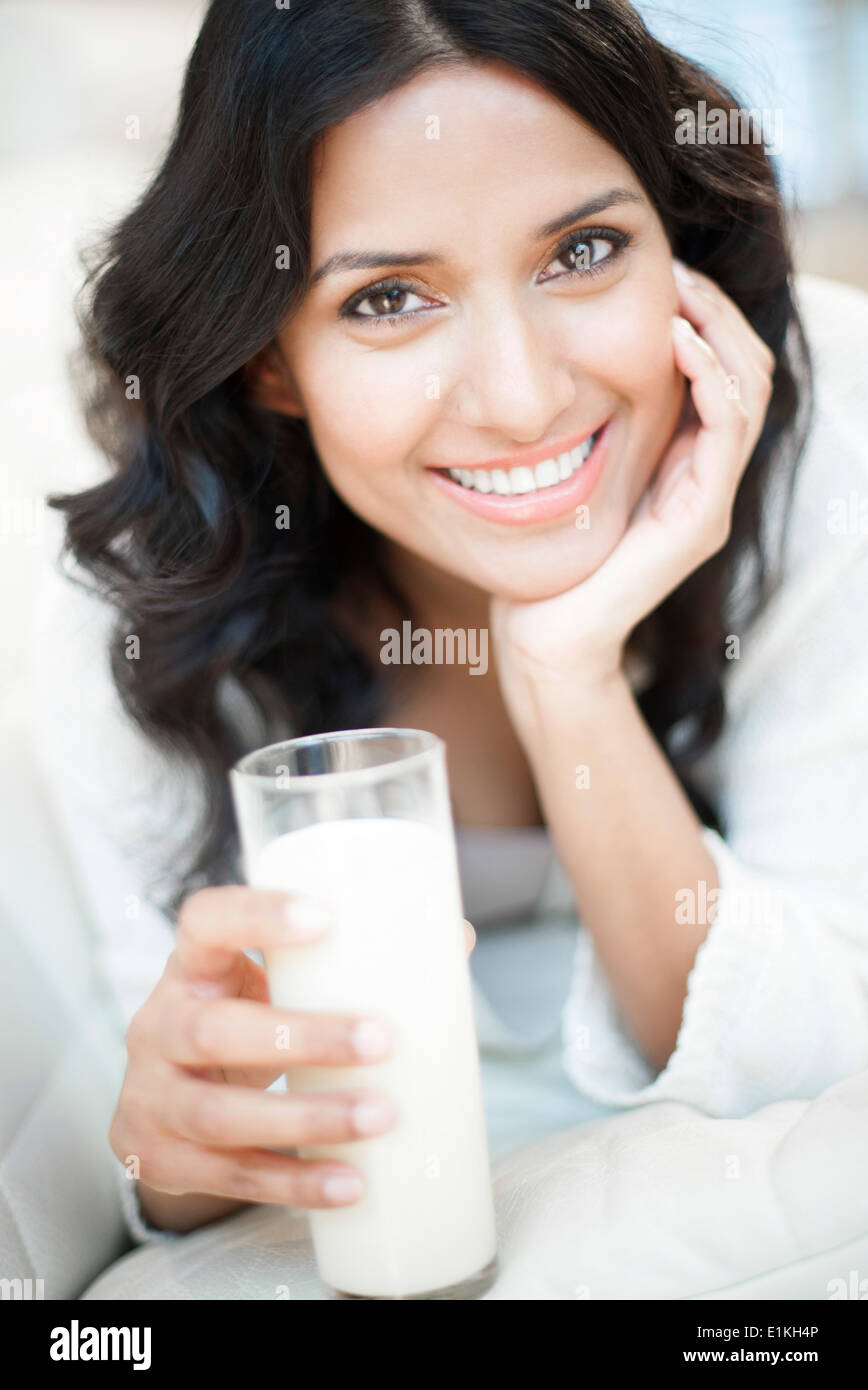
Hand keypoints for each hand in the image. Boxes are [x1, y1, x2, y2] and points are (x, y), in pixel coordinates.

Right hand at [110, 884, 475, 1218]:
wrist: (163, 1101)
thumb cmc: (244, 1022)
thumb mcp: (271, 987)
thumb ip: (348, 964)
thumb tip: (457, 939)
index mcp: (191, 967)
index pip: (204, 921)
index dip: (257, 916)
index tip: (327, 918)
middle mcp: (156, 1026)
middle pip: (215, 1029)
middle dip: (304, 1038)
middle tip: (384, 1040)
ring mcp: (149, 1098)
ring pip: (220, 1113)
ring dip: (308, 1119)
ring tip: (381, 1118)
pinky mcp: (156, 1157)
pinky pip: (229, 1174)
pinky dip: (294, 1182)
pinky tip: (349, 1184)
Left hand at [490, 259, 774, 711]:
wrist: (544, 637)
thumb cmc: (545, 559)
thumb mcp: (569, 472)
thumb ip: (589, 428)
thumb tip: (562, 358)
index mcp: (682, 464)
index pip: (720, 372)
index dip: (702, 316)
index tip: (662, 273)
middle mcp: (706, 479)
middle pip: (746, 372)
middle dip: (716, 310)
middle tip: (676, 267)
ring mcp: (708, 500)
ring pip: (748, 391)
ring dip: (718, 329)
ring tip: (681, 289)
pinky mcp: (699, 519)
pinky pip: (725, 430)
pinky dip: (709, 377)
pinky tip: (676, 340)